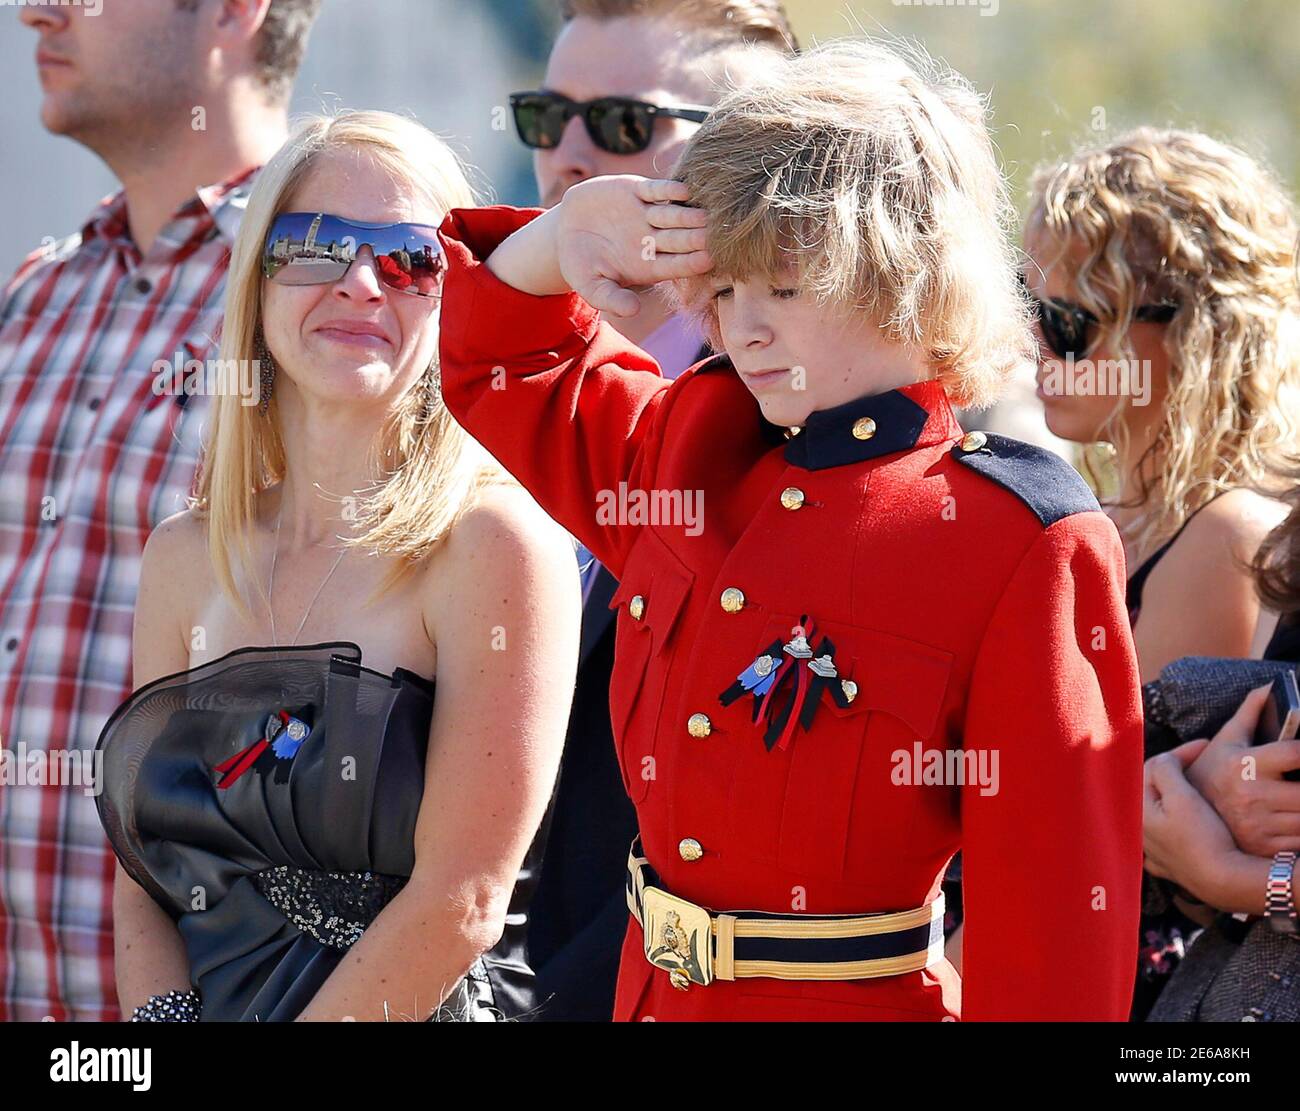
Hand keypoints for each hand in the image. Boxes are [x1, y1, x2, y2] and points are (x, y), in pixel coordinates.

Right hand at [554, 176, 711, 316]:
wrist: (564, 232)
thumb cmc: (581, 266)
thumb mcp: (591, 286)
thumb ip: (611, 299)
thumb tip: (632, 311)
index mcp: (648, 266)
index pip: (676, 266)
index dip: (691, 263)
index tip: (707, 261)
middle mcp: (653, 240)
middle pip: (679, 240)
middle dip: (695, 238)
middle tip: (713, 236)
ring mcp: (647, 214)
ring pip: (672, 214)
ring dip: (687, 215)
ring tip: (702, 215)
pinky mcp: (636, 191)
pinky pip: (656, 190)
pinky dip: (668, 188)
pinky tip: (683, 190)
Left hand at [1143, 737, 1242, 905]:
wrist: (1222, 880)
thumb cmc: (1202, 837)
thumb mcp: (1182, 796)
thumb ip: (1165, 771)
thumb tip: (1162, 759)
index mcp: (1137, 811)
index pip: (1151, 768)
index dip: (1178, 754)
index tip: (1204, 746)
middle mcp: (1137, 832)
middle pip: (1151, 789)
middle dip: (1172, 772)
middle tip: (1198, 761)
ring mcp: (1151, 851)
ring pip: (1157, 812)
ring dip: (1172, 795)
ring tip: (1193, 784)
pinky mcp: (1168, 865)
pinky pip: (1164, 837)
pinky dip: (1173, 824)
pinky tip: (1184, 819)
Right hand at [1185, 683, 1299, 855]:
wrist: (1182, 819)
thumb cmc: (1209, 776)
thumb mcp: (1224, 743)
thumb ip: (1248, 714)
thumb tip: (1269, 687)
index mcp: (1244, 765)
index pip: (1296, 753)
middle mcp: (1251, 795)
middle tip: (1298, 780)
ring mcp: (1259, 824)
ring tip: (1294, 799)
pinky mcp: (1265, 847)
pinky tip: (1292, 820)